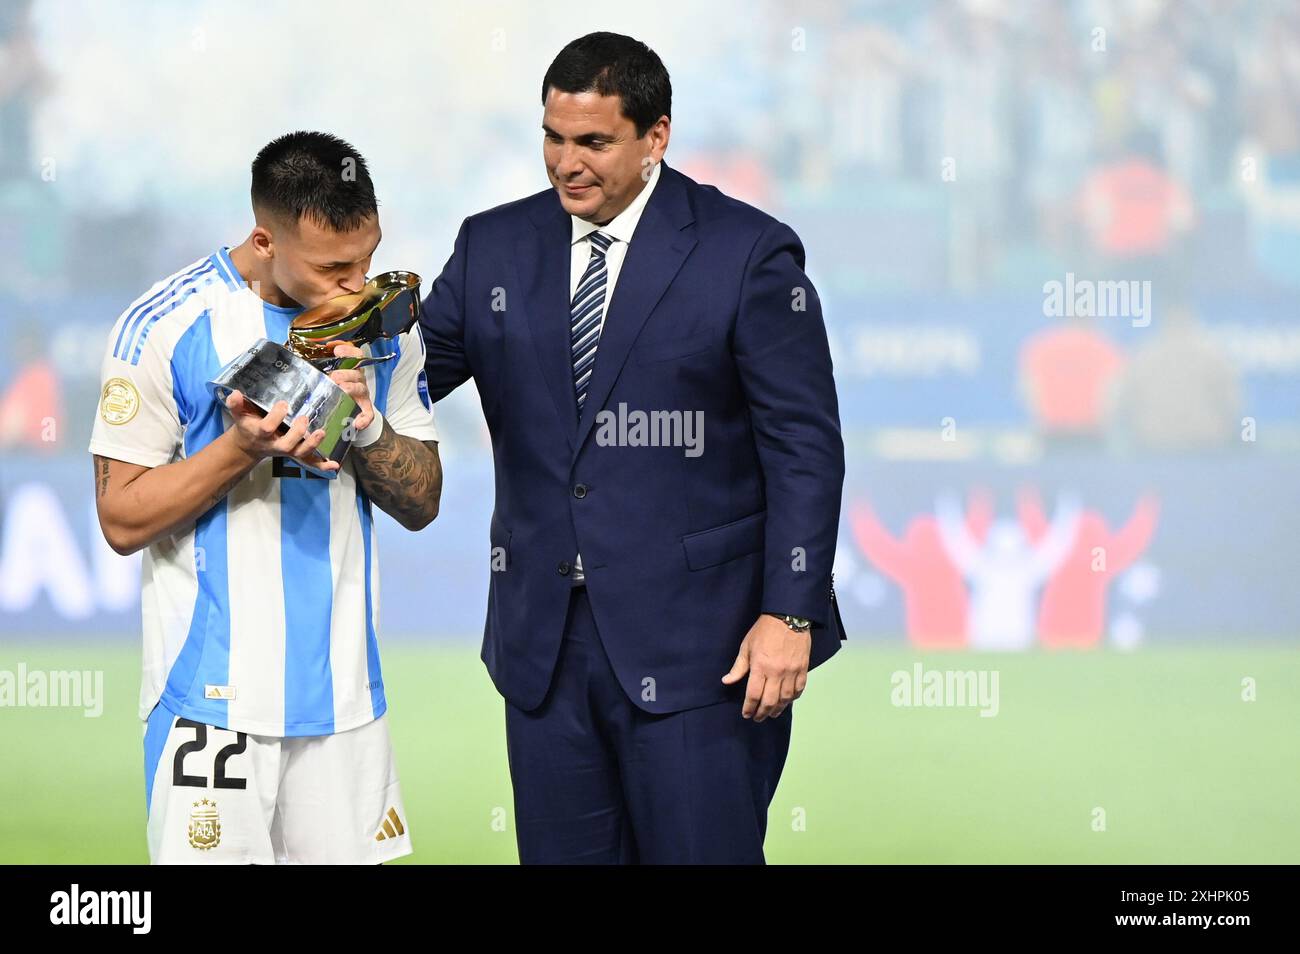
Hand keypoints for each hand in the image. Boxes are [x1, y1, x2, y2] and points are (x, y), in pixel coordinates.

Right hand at [223, 390, 339, 473]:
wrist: (249, 445)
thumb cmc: (248, 425)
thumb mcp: (239, 414)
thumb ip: (236, 404)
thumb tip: (235, 393)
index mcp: (261, 433)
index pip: (267, 428)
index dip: (275, 417)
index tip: (283, 404)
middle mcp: (275, 444)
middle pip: (287, 445)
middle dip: (297, 433)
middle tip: (304, 418)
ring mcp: (287, 450)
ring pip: (300, 453)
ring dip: (312, 445)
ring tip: (321, 432)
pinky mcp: (296, 453)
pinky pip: (310, 462)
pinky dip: (322, 465)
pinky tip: (334, 464)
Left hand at [325, 341, 374, 433]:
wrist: (348, 407)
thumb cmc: (337, 387)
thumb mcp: (332, 371)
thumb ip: (326, 360)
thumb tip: (324, 347)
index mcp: (352, 368)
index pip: (356, 355)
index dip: (348, 351)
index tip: (336, 350)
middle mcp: (358, 379)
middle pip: (356, 373)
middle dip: (345, 373)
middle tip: (333, 377)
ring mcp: (362, 394)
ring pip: (361, 389)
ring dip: (352, 388)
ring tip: (343, 390)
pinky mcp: (364, 409)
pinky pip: (368, 414)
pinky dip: (364, 418)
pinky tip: (358, 423)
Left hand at [721, 614, 810, 721]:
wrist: (788, 617)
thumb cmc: (764, 631)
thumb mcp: (746, 646)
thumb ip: (738, 667)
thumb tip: (727, 681)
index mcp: (760, 666)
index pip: (753, 694)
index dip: (749, 708)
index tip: (746, 714)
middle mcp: (777, 672)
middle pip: (769, 701)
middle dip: (762, 713)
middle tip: (757, 718)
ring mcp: (791, 671)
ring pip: (785, 698)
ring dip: (778, 709)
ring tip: (772, 714)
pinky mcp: (803, 669)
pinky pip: (799, 689)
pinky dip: (792, 698)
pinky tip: (787, 701)